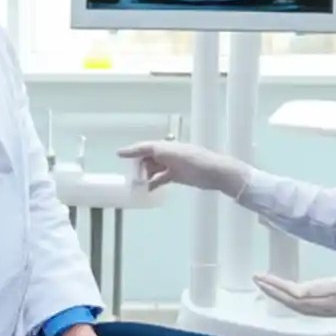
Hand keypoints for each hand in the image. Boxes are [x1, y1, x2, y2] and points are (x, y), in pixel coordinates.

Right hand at [116, 140, 249, 196]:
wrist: (216, 172)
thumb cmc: (195, 161)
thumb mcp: (173, 154)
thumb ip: (154, 152)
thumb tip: (138, 151)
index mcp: (166, 146)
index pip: (145, 147)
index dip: (132, 150)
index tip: (119, 155)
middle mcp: (168, 154)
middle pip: (148, 158)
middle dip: (139, 166)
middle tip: (130, 176)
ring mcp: (173, 165)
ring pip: (154, 169)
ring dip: (146, 175)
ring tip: (137, 185)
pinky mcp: (177, 176)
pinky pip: (161, 178)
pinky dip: (154, 183)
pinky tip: (148, 189)